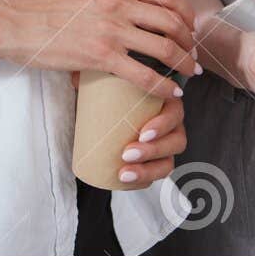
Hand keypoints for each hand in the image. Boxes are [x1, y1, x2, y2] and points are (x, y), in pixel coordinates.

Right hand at [0, 0, 200, 98]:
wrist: (19, 24)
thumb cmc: (49, 11)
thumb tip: (136, 11)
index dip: (186, 12)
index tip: (190, 27)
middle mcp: (118, 2)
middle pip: (172, 20)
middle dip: (190, 41)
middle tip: (193, 54)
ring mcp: (111, 29)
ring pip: (164, 46)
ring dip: (184, 63)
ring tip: (189, 73)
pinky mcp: (102, 55)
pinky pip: (144, 74)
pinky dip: (163, 86)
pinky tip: (171, 92)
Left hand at [69, 73, 185, 186]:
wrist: (103, 112)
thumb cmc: (110, 93)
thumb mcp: (106, 80)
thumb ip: (98, 73)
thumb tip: (78, 77)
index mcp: (165, 101)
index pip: (174, 112)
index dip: (163, 125)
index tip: (142, 133)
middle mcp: (171, 124)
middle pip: (176, 141)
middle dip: (153, 150)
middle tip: (126, 153)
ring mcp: (165, 144)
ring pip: (168, 162)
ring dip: (148, 169)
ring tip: (124, 172)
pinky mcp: (155, 161)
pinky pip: (157, 174)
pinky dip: (144, 180)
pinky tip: (127, 181)